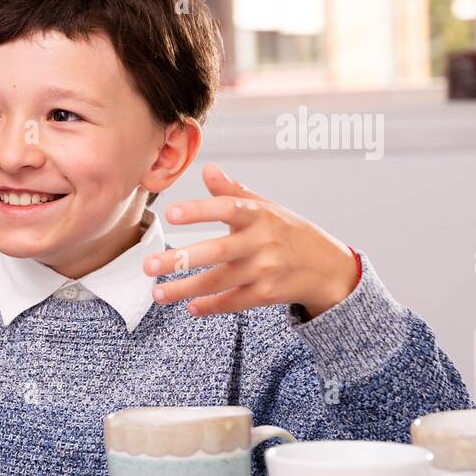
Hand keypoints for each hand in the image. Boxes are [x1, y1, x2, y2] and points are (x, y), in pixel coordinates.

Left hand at [142, 163, 359, 318]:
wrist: (327, 267)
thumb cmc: (289, 232)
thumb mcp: (266, 207)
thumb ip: (234, 191)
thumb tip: (208, 168)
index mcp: (258, 215)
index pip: (226, 209)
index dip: (199, 210)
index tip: (171, 213)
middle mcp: (261, 242)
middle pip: (217, 251)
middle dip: (180, 259)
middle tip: (149, 265)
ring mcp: (265, 270)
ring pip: (219, 281)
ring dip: (185, 289)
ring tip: (157, 293)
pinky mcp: (267, 294)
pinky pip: (233, 301)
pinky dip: (211, 306)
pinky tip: (190, 307)